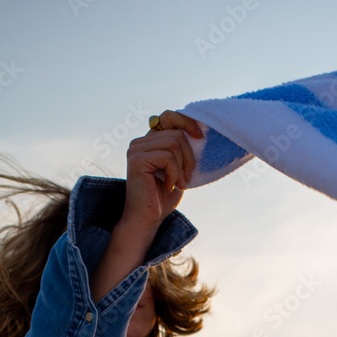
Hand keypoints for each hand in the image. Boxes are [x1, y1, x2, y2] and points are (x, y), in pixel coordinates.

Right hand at [122, 111, 202, 230]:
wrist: (147, 219)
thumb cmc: (162, 198)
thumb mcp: (177, 170)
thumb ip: (182, 151)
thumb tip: (198, 133)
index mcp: (149, 142)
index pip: (168, 117)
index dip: (186, 122)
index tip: (200, 137)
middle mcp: (140, 142)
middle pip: (176, 133)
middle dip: (189, 158)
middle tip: (186, 179)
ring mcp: (136, 149)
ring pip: (174, 143)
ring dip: (182, 167)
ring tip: (178, 183)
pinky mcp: (137, 159)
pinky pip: (167, 157)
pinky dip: (174, 173)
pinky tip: (168, 185)